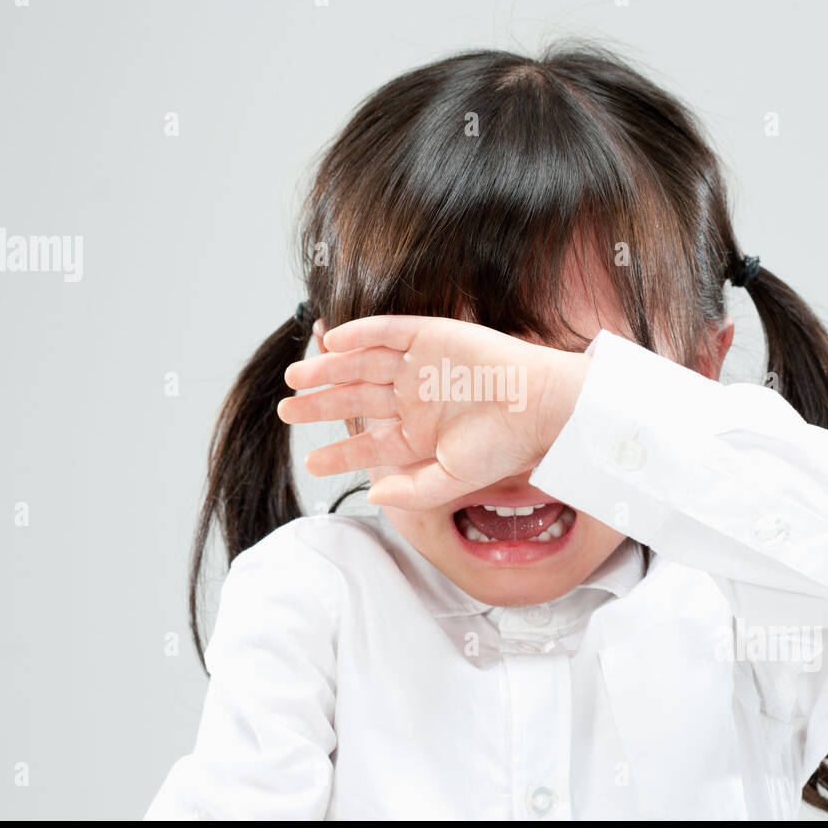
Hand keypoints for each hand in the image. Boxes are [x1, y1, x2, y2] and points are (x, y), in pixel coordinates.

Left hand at [278, 315, 589, 509]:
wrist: (541, 408)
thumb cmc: (506, 447)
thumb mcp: (453, 479)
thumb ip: (412, 491)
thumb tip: (373, 496)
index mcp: (421, 433)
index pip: (370, 443)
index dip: (340, 452)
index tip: (312, 462)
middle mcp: (416, 397)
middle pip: (357, 398)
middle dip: (321, 405)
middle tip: (287, 410)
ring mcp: (422, 365)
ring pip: (363, 364)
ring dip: (330, 369)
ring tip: (296, 378)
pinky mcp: (433, 335)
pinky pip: (388, 331)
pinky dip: (360, 334)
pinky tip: (333, 343)